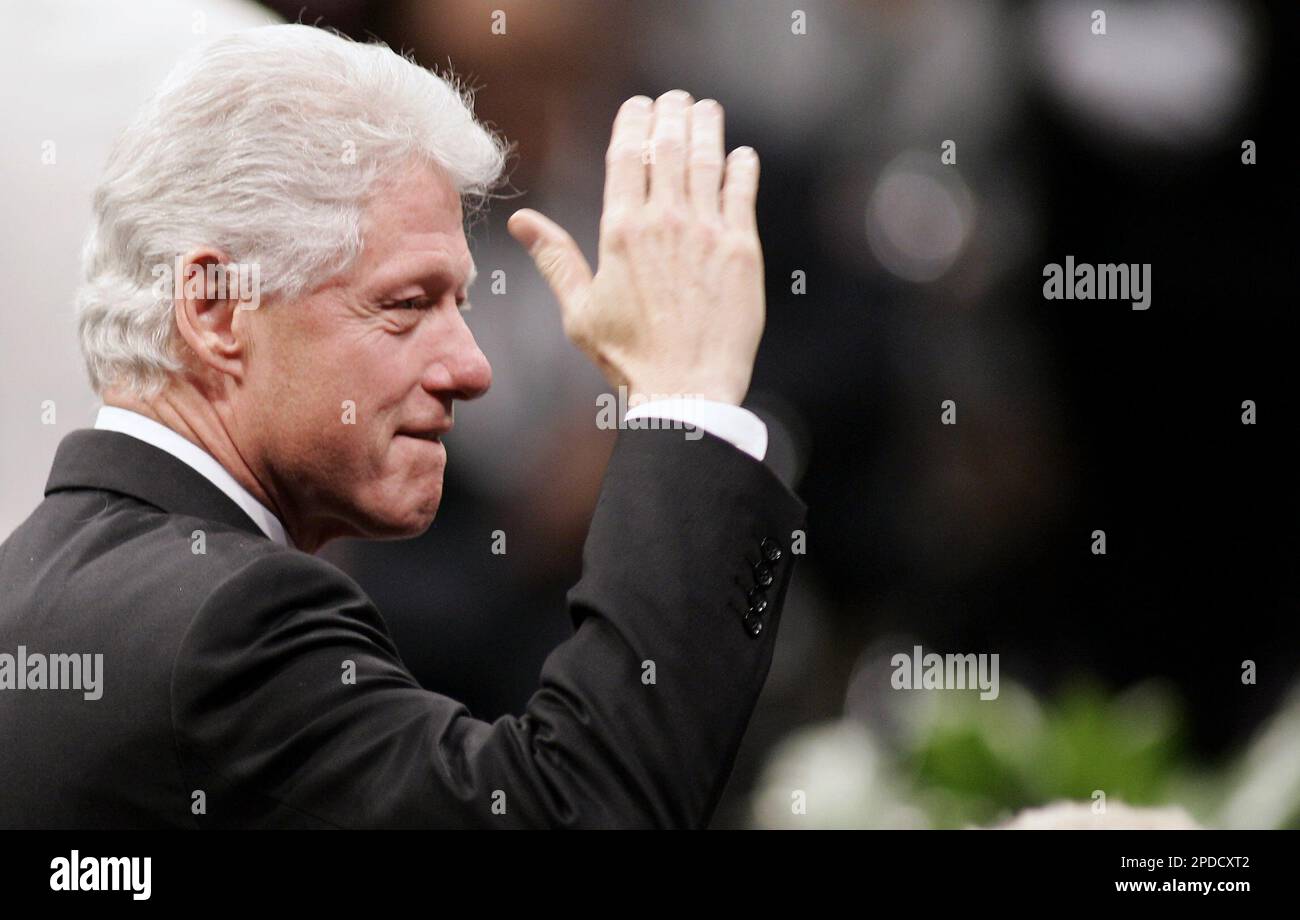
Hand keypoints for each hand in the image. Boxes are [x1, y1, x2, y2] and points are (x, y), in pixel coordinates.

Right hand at [507, 90, 764, 406]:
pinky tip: (741, 156)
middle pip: (668, 145)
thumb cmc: (629, 359)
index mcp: (620, 231)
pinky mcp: (742, 250)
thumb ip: (556, 258)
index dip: (634, 121)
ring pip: (708, 160)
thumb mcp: (579, 311)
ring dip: (707, 128)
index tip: (639, 106)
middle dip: (672, 113)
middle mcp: (665, 222)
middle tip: (676, 100)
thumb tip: (521, 222)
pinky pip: (742, 194)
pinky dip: (742, 168)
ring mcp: (707, 233)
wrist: (686, 391)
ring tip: (705, 111)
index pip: (627, 155)